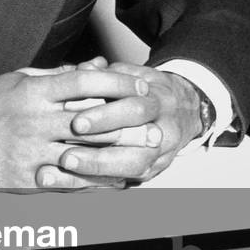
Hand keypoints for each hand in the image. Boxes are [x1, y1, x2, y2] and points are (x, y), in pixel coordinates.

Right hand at [0, 64, 151, 190]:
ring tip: (146, 153)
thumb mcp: (19, 80)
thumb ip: (58, 75)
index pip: (83, 83)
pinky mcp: (27, 178)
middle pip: (91, 121)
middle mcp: (34, 121)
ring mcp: (31, 152)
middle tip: (156, 121)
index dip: (115, 82)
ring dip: (119, 155)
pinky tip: (117, 180)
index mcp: (33, 92)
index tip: (138, 84)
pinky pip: (69, 182)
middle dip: (128, 122)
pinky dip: (97, 181)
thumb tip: (96, 66)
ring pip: (85, 155)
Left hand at [49, 62, 202, 185]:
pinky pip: (127, 180)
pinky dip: (98, 181)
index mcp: (158, 98)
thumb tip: (84, 68)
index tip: (74, 120)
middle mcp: (164, 128)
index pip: (133, 108)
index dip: (105, 115)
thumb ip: (107, 73)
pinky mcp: (152, 171)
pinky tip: (71, 181)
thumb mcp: (132, 74)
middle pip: (134, 141)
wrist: (184, 113)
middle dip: (99, 145)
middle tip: (66, 152)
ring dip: (96, 169)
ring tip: (66, 167)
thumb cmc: (146, 89)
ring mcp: (161, 153)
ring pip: (133, 165)